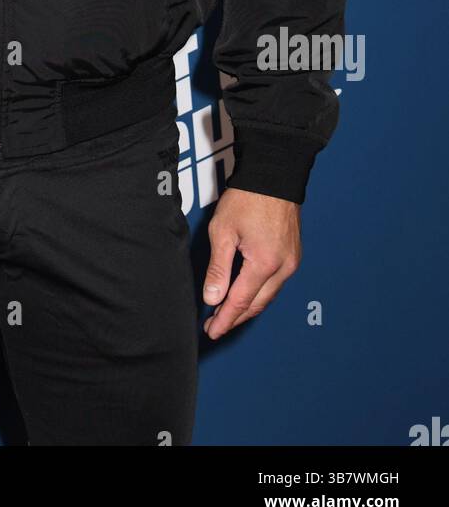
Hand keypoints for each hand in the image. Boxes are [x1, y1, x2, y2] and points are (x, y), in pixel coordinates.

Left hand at [201, 187, 301, 339]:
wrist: (274, 175)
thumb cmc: (247, 198)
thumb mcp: (223, 231)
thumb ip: (219, 268)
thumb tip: (213, 298)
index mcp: (265, 263)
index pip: (241, 301)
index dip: (225, 319)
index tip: (212, 331)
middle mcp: (284, 267)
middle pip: (257, 304)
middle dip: (235, 318)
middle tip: (216, 326)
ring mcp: (292, 262)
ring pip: (268, 296)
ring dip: (248, 307)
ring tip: (227, 313)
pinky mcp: (294, 255)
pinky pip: (276, 283)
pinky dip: (259, 292)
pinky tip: (247, 294)